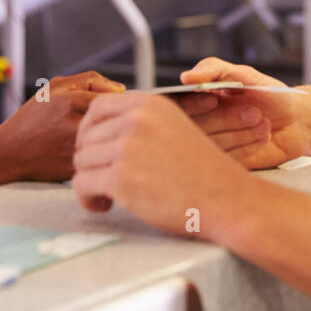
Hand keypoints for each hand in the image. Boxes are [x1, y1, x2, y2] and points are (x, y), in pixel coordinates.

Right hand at [0, 71, 123, 182]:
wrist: (7, 153)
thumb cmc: (32, 118)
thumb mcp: (54, 88)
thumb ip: (89, 80)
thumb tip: (121, 88)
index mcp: (72, 101)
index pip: (114, 99)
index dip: (114, 104)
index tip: (108, 108)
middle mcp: (76, 125)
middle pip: (115, 121)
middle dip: (114, 122)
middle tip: (104, 125)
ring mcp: (77, 150)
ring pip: (110, 141)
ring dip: (109, 139)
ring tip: (95, 139)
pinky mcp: (77, 169)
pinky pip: (99, 159)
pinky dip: (100, 156)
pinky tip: (89, 153)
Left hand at [72, 92, 252, 236]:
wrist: (228, 199)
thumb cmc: (205, 173)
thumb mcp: (175, 129)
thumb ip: (142, 124)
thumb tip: (103, 134)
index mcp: (149, 105)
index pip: (97, 107)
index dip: (88, 129)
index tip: (92, 148)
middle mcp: (136, 121)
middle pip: (86, 137)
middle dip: (90, 161)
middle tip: (104, 179)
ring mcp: (127, 148)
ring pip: (81, 162)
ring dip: (90, 181)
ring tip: (109, 195)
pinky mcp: (121, 178)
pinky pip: (82, 185)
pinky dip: (88, 198)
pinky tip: (105, 205)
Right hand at [175, 57, 309, 168]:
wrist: (295, 120)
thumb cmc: (269, 94)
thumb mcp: (245, 74)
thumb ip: (216, 70)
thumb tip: (186, 77)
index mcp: (198, 101)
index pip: (178, 107)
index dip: (194, 105)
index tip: (213, 99)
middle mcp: (202, 125)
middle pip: (196, 129)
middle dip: (227, 119)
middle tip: (254, 111)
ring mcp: (214, 147)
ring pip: (213, 146)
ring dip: (242, 133)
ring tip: (263, 121)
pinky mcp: (228, 165)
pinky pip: (228, 161)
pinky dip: (249, 146)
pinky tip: (263, 135)